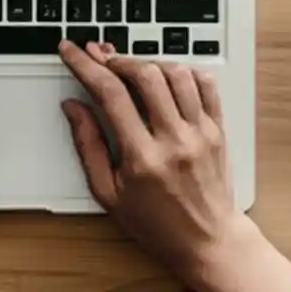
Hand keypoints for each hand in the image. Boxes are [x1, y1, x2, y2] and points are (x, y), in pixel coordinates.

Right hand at [59, 42, 290, 291]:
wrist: (207, 240)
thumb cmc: (156, 223)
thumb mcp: (108, 194)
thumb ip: (88, 146)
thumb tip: (73, 107)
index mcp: (142, 158)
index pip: (110, 94)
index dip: (86, 66)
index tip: (72, 51)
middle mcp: (174, 140)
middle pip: (145, 75)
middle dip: (117, 58)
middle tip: (100, 57)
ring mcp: (200, 132)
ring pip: (176, 73)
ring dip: (150, 62)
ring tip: (132, 68)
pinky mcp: (217, 129)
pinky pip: (206, 84)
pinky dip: (184, 71)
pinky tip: (168, 76)